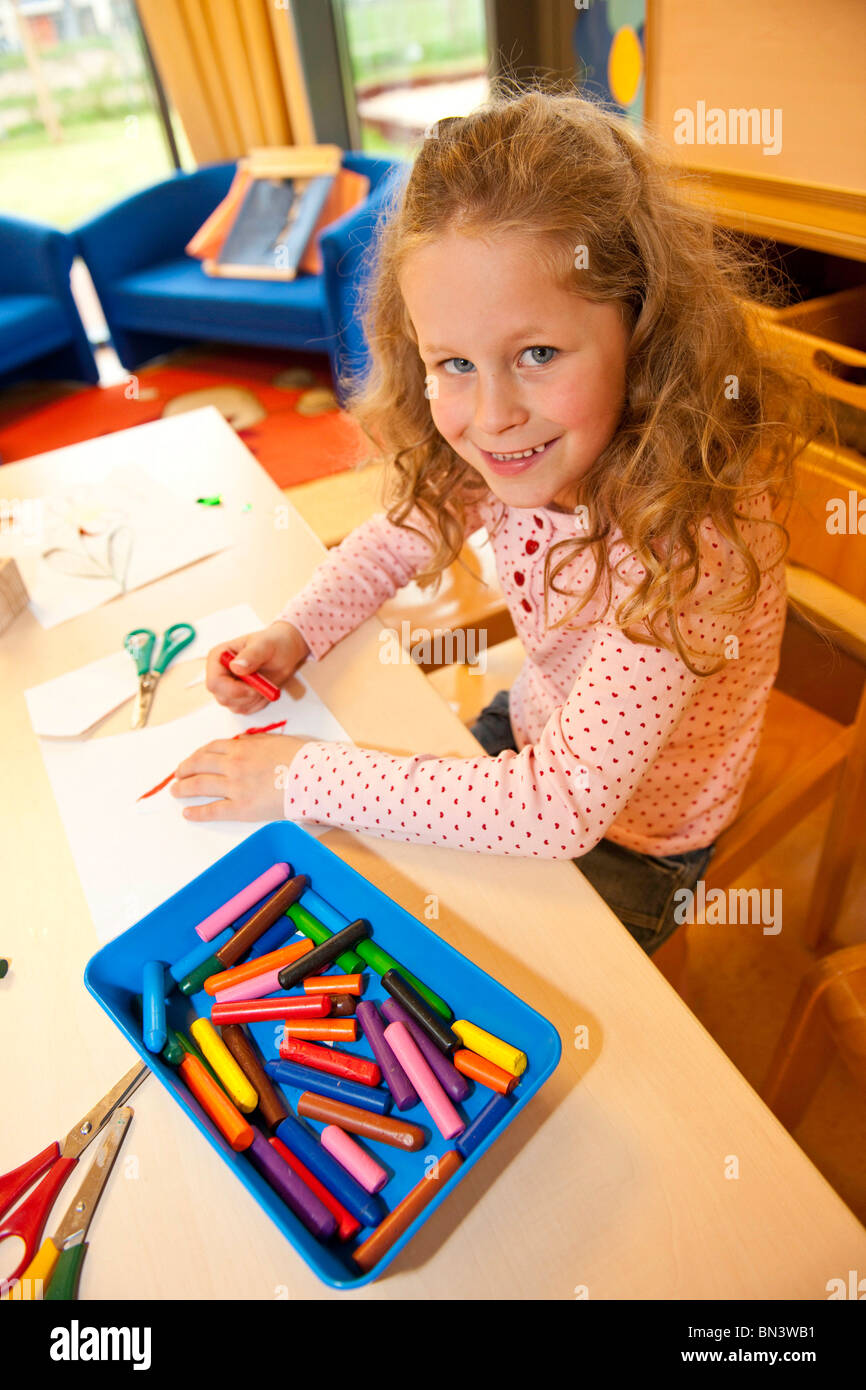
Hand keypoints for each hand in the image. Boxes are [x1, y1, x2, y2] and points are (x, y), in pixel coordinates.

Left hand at [171, 733, 310, 821]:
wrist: (312, 776)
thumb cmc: (300, 758)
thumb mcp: (273, 742)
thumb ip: (253, 745)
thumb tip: (241, 748)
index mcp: (242, 748)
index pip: (211, 748)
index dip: (197, 754)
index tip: (192, 759)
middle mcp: (233, 765)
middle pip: (199, 765)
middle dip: (184, 770)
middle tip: (178, 775)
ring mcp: (235, 787)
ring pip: (200, 785)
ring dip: (184, 788)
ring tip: (176, 791)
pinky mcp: (241, 808)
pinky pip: (213, 810)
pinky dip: (197, 812)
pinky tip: (187, 813)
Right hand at [206, 622, 309, 714]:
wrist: (285, 653)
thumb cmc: (274, 644)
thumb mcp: (265, 645)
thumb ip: (251, 655)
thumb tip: (235, 667)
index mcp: (219, 657)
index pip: (214, 682)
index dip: (232, 689)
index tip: (252, 687)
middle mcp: (220, 674)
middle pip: (222, 698)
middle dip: (246, 696)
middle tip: (264, 684)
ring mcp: (228, 688)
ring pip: (235, 706)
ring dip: (254, 699)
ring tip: (265, 681)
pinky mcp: (238, 699)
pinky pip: (246, 710)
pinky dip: (259, 703)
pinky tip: (265, 688)